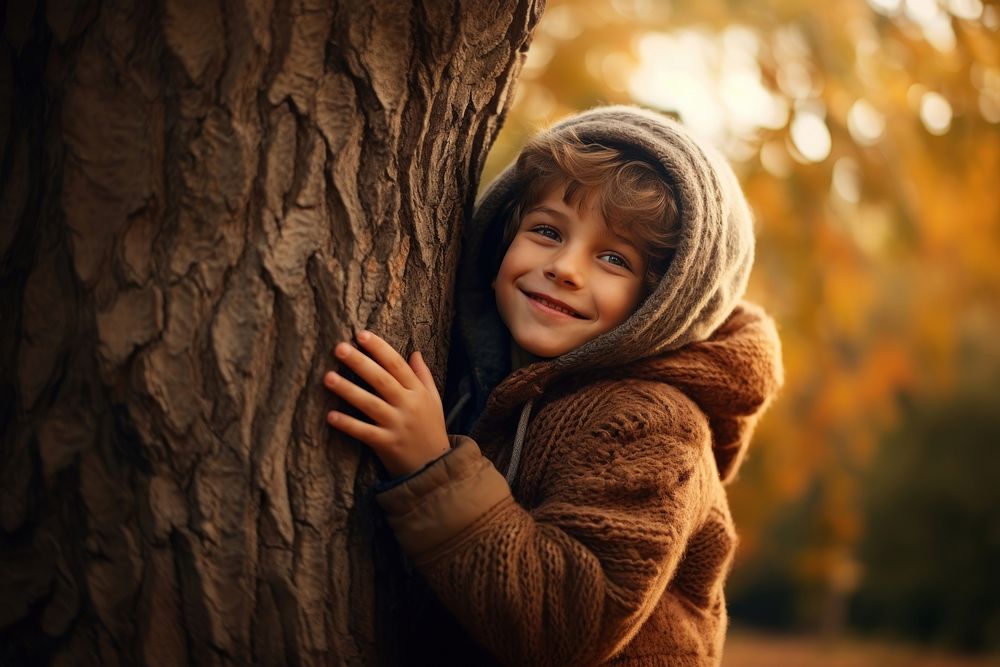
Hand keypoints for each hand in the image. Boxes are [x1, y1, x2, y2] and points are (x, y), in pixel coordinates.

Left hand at [323, 330, 449, 476]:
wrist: (436, 466)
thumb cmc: (431, 429)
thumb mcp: (434, 400)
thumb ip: (423, 375)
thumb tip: (415, 351)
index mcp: (418, 392)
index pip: (397, 365)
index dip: (379, 348)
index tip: (361, 334)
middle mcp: (408, 406)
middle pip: (382, 380)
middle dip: (360, 362)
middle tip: (339, 347)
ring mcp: (398, 426)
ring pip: (370, 404)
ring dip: (348, 390)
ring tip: (328, 377)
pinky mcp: (388, 444)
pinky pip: (364, 432)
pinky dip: (348, 424)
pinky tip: (330, 415)